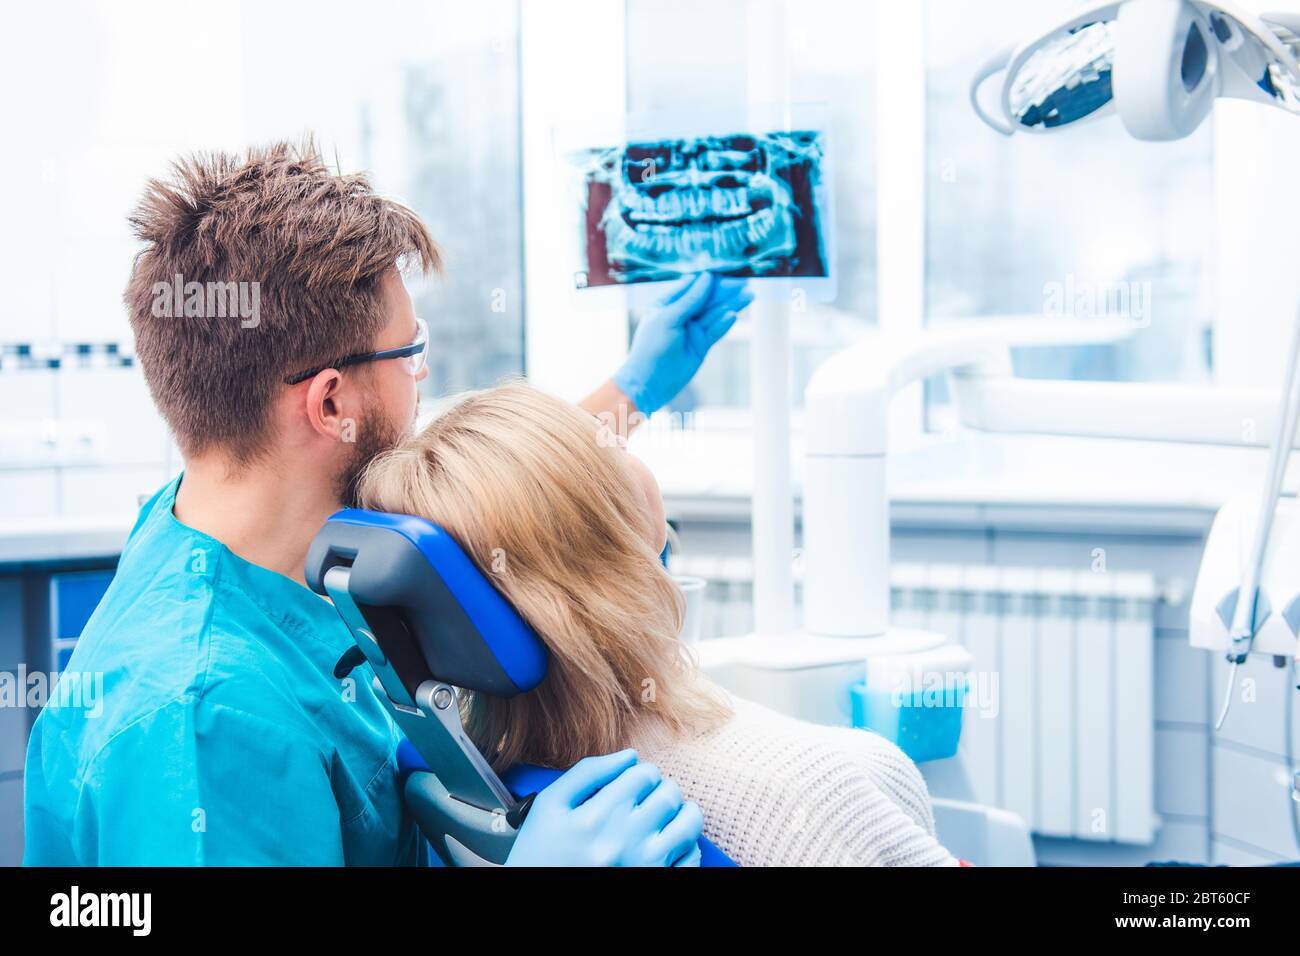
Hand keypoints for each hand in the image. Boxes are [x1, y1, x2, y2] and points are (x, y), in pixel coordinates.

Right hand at [505, 749, 703, 866]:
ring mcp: (644, 867)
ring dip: (681, 812)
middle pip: (669, 794)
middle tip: (646, 799)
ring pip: (689, 823)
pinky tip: (666, 845)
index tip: (632, 783)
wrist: (536, 893)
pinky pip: (691, 859)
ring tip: (663, 816)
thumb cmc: (541, 851)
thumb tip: (630, 755)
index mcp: (597, 817)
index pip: (643, 774)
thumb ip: (588, 772)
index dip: (640, 773)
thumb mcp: (550, 805)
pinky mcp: (655, 883)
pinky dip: (686, 845)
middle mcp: (624, 842)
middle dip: (660, 789)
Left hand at [613, 272, 753, 415]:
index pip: (692, 286)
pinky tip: (734, 314)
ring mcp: (692, 330)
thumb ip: (690, 300)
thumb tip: (707, 277)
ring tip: (749, 294)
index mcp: (667, 303)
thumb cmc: (652, 347)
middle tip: (745, 283)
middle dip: (725, 291)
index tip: (725, 271)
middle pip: (707, 299)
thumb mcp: (669, 318)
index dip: (709, 279)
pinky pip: (715, 331)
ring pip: (715, 314)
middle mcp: (681, 314)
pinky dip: (724, 323)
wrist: (651, 382)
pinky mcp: (702, 345)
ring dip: (731, 304)